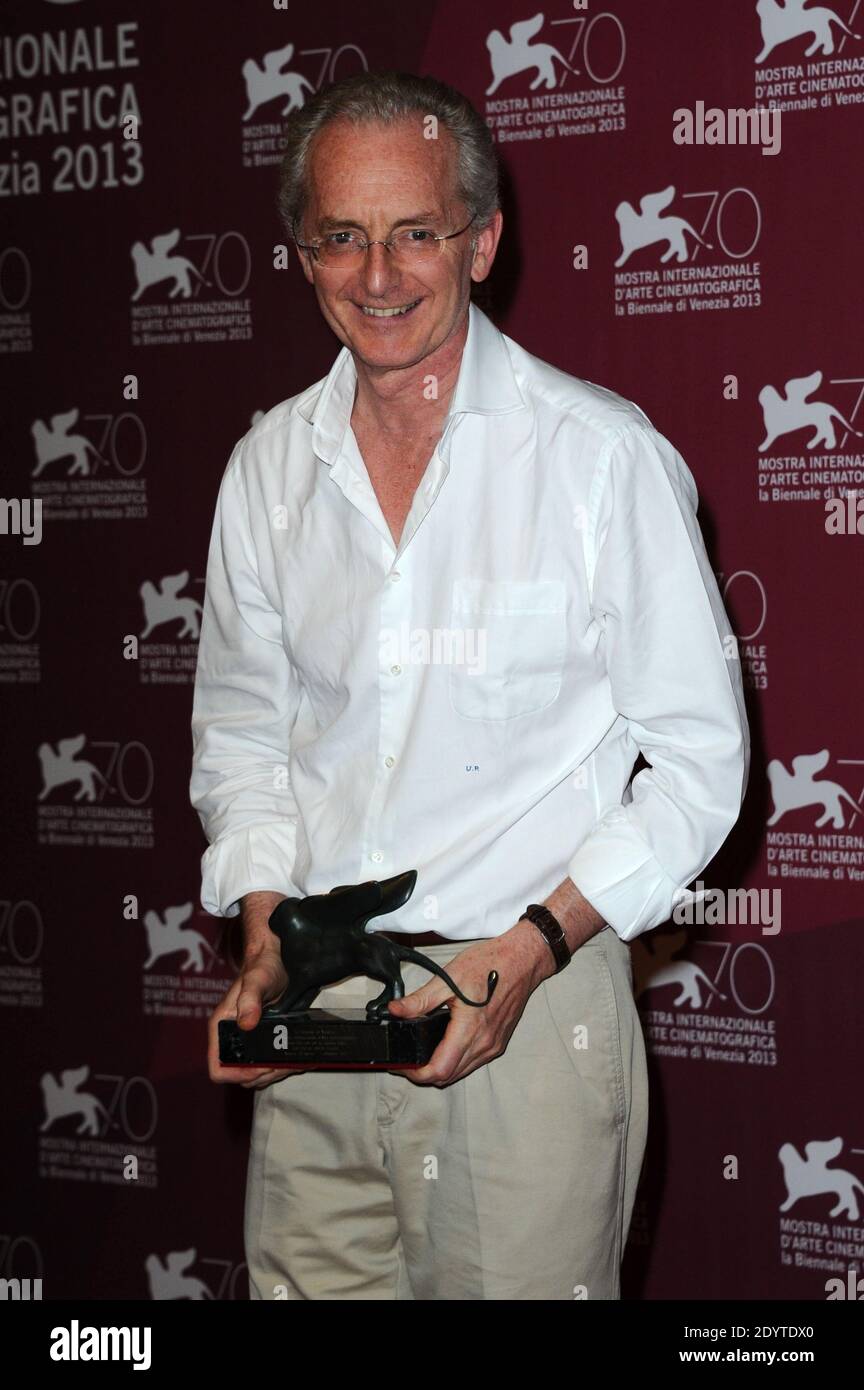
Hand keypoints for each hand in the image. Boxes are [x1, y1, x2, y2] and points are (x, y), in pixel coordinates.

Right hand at [207, 939, 305, 1090]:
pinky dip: (279, 1066)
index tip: (260, 1066)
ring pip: (253, 1074)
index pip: (218, 1068)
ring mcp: (244, 1042)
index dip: (237, 1074)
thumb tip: (246, 1024)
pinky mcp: (258, 1041)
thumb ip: (250, 999)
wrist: (273, 960)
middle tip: (283, 1064)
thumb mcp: (257, 980)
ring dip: (272, 1074)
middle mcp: (230, 1038)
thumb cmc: (262, 968)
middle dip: (261, 1075)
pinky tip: (295, 1059)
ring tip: (291, 1062)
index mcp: (221, 1028)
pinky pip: (265, 1064)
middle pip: (239, 1076)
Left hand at [386, 920, 554, 1086]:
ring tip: (423, 1053)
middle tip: (408, 1059)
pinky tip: (447, 1046)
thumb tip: (395, 1011)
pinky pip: (474, 1063)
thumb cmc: (490, 964)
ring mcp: (493, 1045)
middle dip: (425, 1073)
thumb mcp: (448, 978)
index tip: (403, 1065)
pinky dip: (457, 1062)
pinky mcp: (499, 1042)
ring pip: (462, 1072)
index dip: (416, 1074)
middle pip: (449, 1076)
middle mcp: (484, 1043)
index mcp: (470, 1029)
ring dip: (441, 1069)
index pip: (440, 1070)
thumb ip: (419, 1000)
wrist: (521, 960)